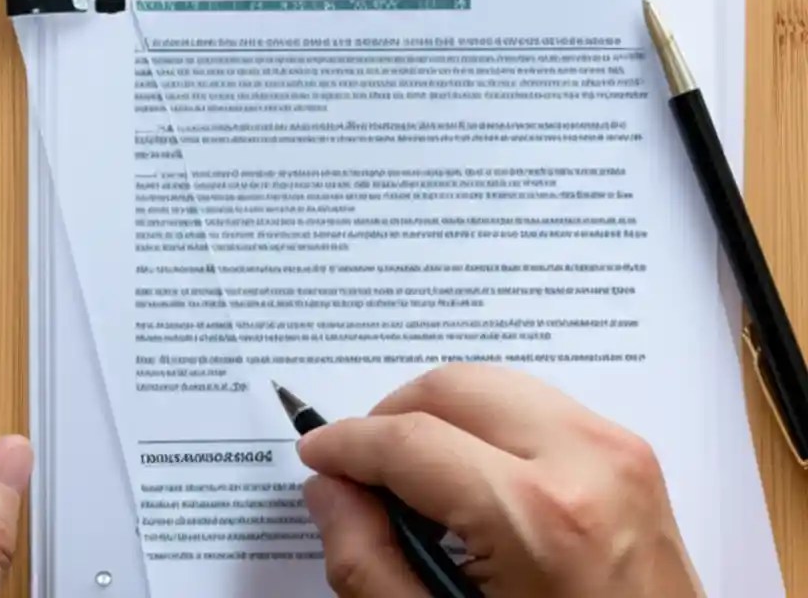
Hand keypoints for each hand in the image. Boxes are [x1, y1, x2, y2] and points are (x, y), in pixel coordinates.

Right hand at [296, 364, 703, 597]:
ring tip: (414, 477)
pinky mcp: (633, 456)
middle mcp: (585, 461)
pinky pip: (535, 405)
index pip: (409, 439)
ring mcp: (618, 451)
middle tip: (362, 469)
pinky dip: (486, 425)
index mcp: (537, 517)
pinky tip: (470, 478)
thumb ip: (367, 565)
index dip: (347, 443)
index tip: (316, 455)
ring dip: (439, 417)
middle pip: (452, 388)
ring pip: (493, 385)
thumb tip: (329, 489)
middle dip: (391, 417)